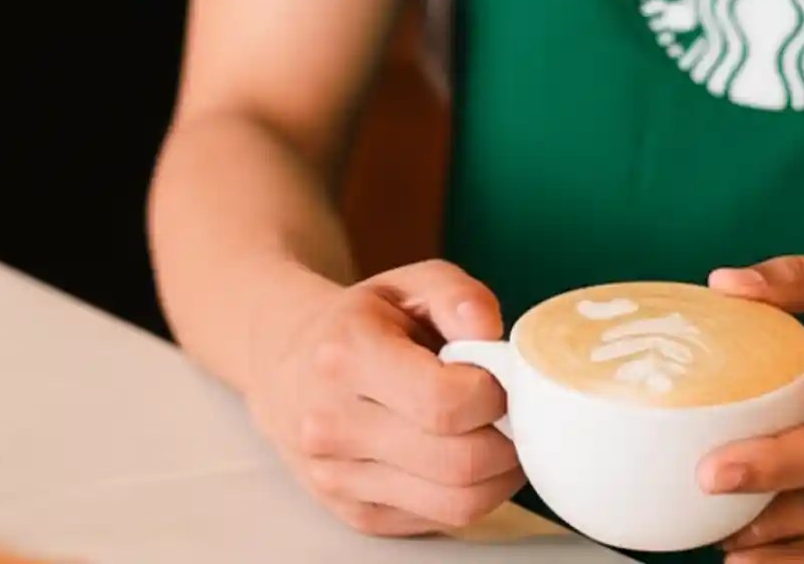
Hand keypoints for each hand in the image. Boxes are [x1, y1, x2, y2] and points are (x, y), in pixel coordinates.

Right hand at [246, 260, 524, 535]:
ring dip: (500, 474)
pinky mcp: (355, 512)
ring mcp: (337, 477)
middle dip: (507, 439)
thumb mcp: (411, 284)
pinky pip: (442, 519)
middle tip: (513, 412)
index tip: (502, 378)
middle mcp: (331, 423)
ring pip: (457, 502)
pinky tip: (467, 457)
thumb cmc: (366, 323)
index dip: (495, 395)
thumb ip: (459, 297)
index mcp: (346, 354)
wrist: (289, 363)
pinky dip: (472, 493)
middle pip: (459, 461)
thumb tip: (490, 332)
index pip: (444, 401)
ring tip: (499, 436)